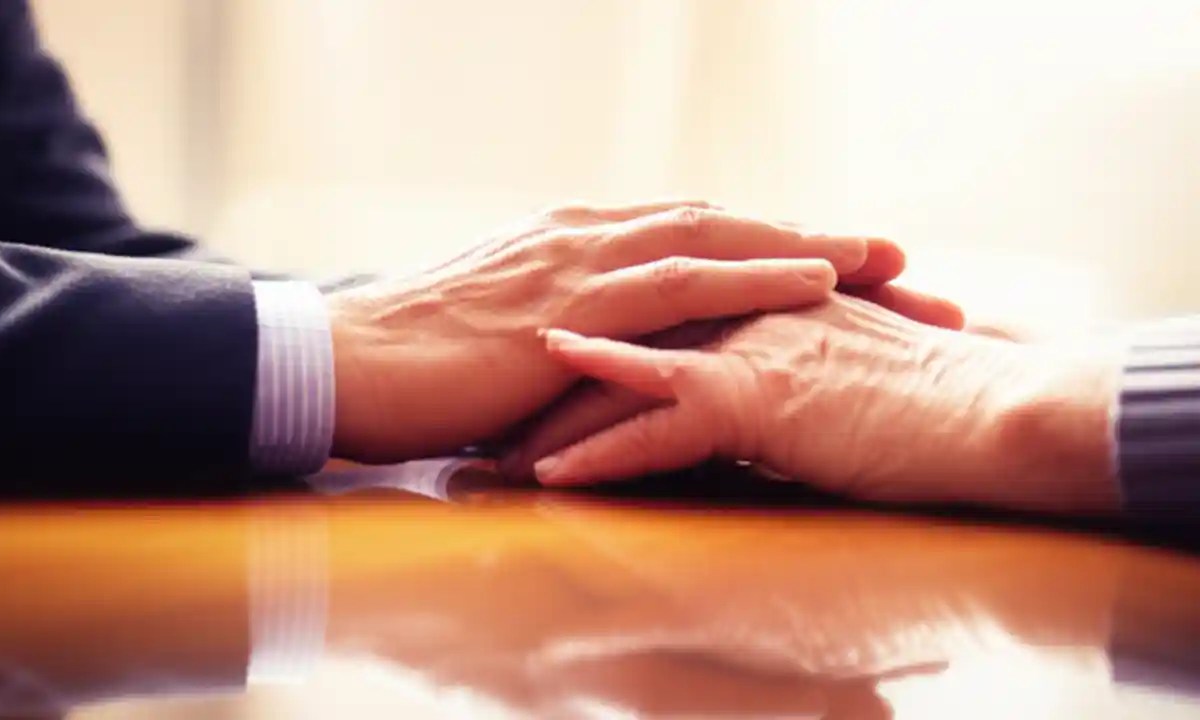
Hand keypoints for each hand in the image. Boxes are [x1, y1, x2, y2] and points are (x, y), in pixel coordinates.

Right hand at [327, 202, 908, 461]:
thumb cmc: (418, 367)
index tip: (843, 269)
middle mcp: (588, 238)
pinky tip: (816, 282)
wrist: (344, 366)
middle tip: (901, 262)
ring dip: (808, 249)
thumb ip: (568, 339)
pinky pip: (680, 285)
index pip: (693, 238)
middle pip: (725, 228)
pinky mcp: (571, 306)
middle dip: (816, 243)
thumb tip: (610, 368)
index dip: (770, 250)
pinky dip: (754, 277)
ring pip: (717, 241)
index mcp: (576, 244)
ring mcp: (581, 264)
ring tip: (888, 261)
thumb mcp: (507, 341)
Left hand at [524, 293, 1120, 513]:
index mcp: (747, 297)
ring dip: (551, 423)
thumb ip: (781, 358)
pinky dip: (601, 453)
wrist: (991, 408)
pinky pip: (658, 427)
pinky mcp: (756, 395)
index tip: (526, 387)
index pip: (642, 320)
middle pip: (612, 343)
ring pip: (618, 383)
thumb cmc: (924, 397)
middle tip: (485, 419)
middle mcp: (733, 310)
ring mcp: (740, 347)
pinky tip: (550, 477)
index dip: (582, 355)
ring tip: (491, 458)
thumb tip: (742, 394)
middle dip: (544, 389)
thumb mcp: (836, 361)